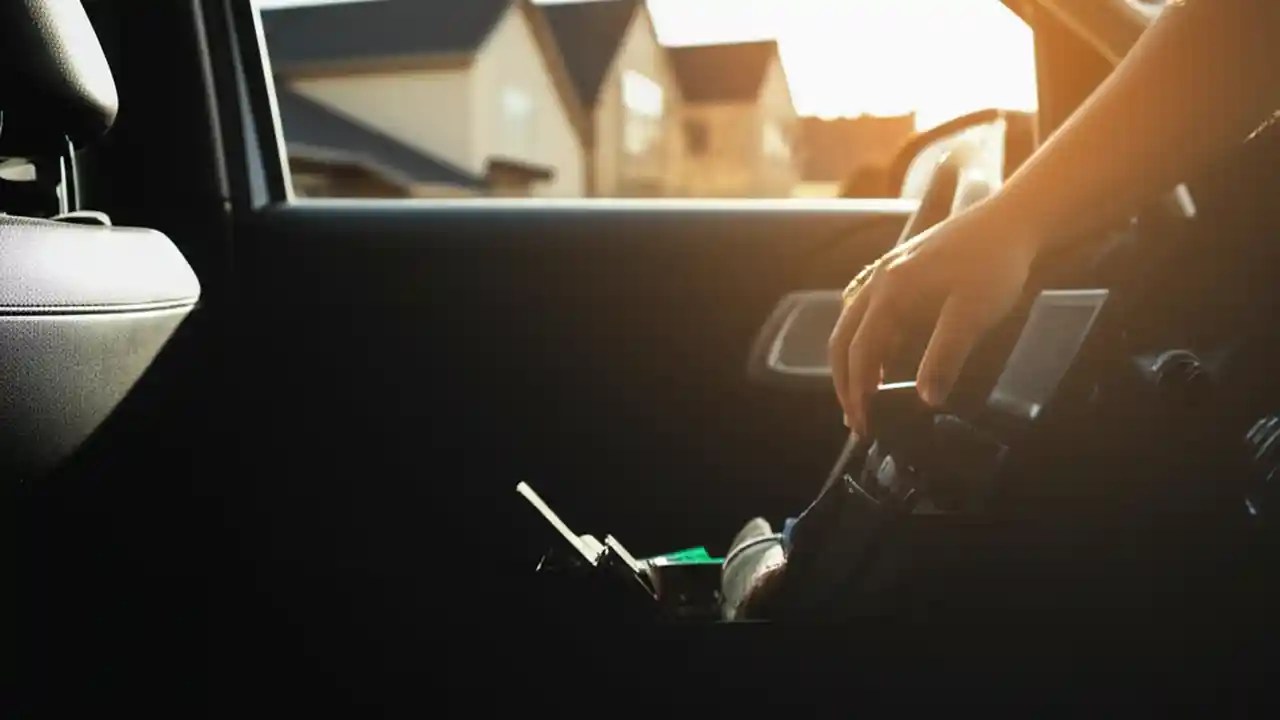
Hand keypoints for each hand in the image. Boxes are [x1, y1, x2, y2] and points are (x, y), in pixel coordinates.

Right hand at [828, 199, 1040, 435]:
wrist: (1013, 220)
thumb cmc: (996, 263)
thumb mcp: (973, 313)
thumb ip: (945, 355)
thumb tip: (926, 399)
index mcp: (890, 292)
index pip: (861, 352)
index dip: (858, 393)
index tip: (865, 425)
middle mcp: (879, 282)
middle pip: (842, 340)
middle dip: (844, 383)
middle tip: (856, 420)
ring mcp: (887, 274)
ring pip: (851, 326)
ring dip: (851, 364)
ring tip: (863, 397)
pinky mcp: (900, 272)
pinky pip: (868, 314)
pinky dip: (866, 344)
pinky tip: (883, 362)